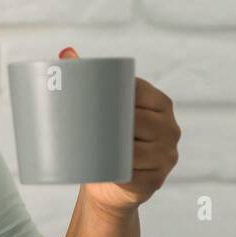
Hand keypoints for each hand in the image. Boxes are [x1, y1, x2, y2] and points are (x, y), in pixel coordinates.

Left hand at [57, 46, 180, 216]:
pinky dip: (130, 174)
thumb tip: (65, 52)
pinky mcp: (157, 180)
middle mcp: (170, 128)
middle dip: (118, 122)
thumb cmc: (106, 139)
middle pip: (141, 121)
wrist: (109, 185)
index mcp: (160, 104)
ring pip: (141, 150)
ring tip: (100, 146)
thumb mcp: (103, 110)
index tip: (94, 95)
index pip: (140, 92)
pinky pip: (144, 176)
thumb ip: (88, 79)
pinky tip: (121, 172)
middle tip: (85, 121)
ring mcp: (167, 155)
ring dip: (123, 150)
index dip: (119, 92)